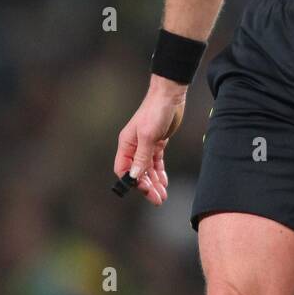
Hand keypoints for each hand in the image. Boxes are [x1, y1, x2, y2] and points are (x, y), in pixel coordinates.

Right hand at [114, 80, 185, 204]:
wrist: (170, 95)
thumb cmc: (156, 111)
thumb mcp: (148, 135)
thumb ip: (142, 156)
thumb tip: (135, 176)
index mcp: (126, 144)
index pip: (123, 169)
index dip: (132, 181)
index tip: (143, 190)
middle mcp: (134, 146)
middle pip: (137, 172)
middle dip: (146, 186)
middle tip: (157, 199)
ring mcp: (146, 145)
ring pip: (147, 169)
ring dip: (154, 182)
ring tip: (162, 195)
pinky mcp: (157, 143)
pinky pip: (156, 162)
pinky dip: (160, 172)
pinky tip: (164, 182)